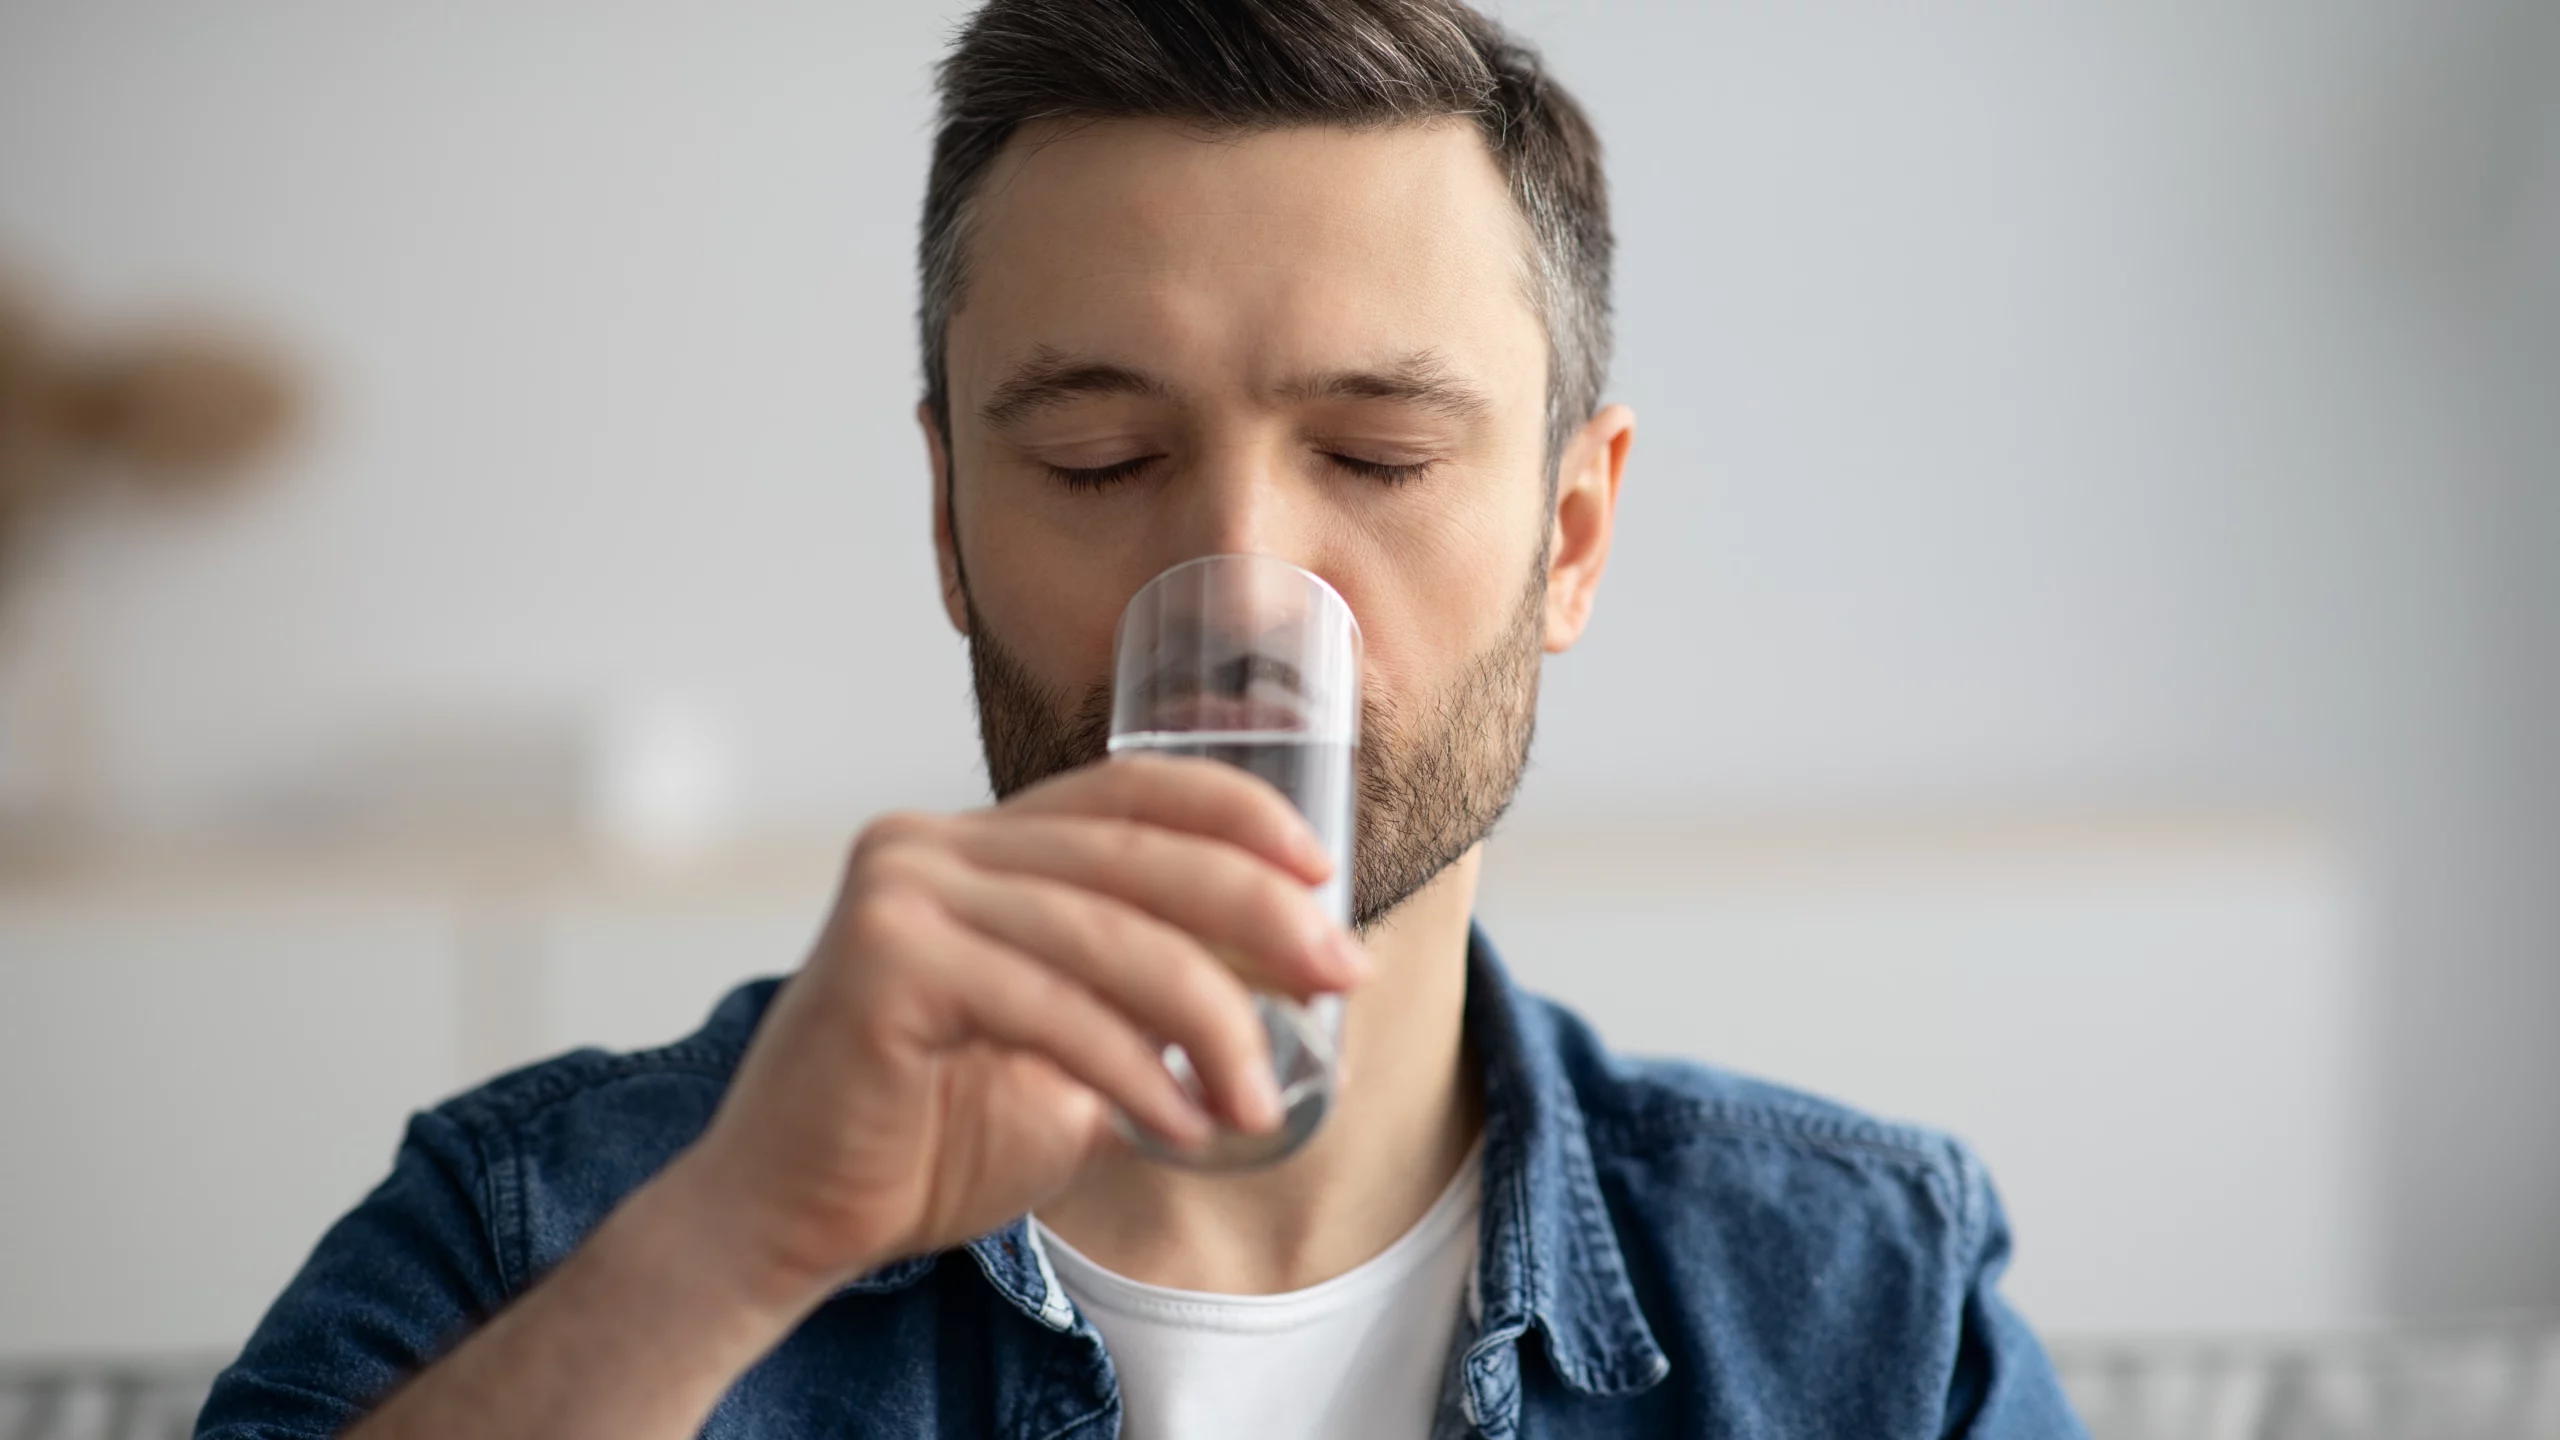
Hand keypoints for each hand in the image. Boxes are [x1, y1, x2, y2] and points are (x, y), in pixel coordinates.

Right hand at [659, 754, 1368, 1318]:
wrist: (787, 1221)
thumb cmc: (927, 1139)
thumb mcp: (1067, 1050)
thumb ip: (1150, 1000)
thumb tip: (1300, 974)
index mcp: (973, 846)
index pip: (1127, 789)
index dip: (1237, 812)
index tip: (1324, 868)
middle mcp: (930, 845)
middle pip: (1136, 854)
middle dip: (1259, 914)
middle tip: (1339, 977)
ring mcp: (901, 894)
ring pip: (1108, 936)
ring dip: (1211, 1022)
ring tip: (1259, 1101)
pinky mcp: (886, 963)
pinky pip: (1052, 1007)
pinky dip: (1133, 1071)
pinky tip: (1179, 1126)